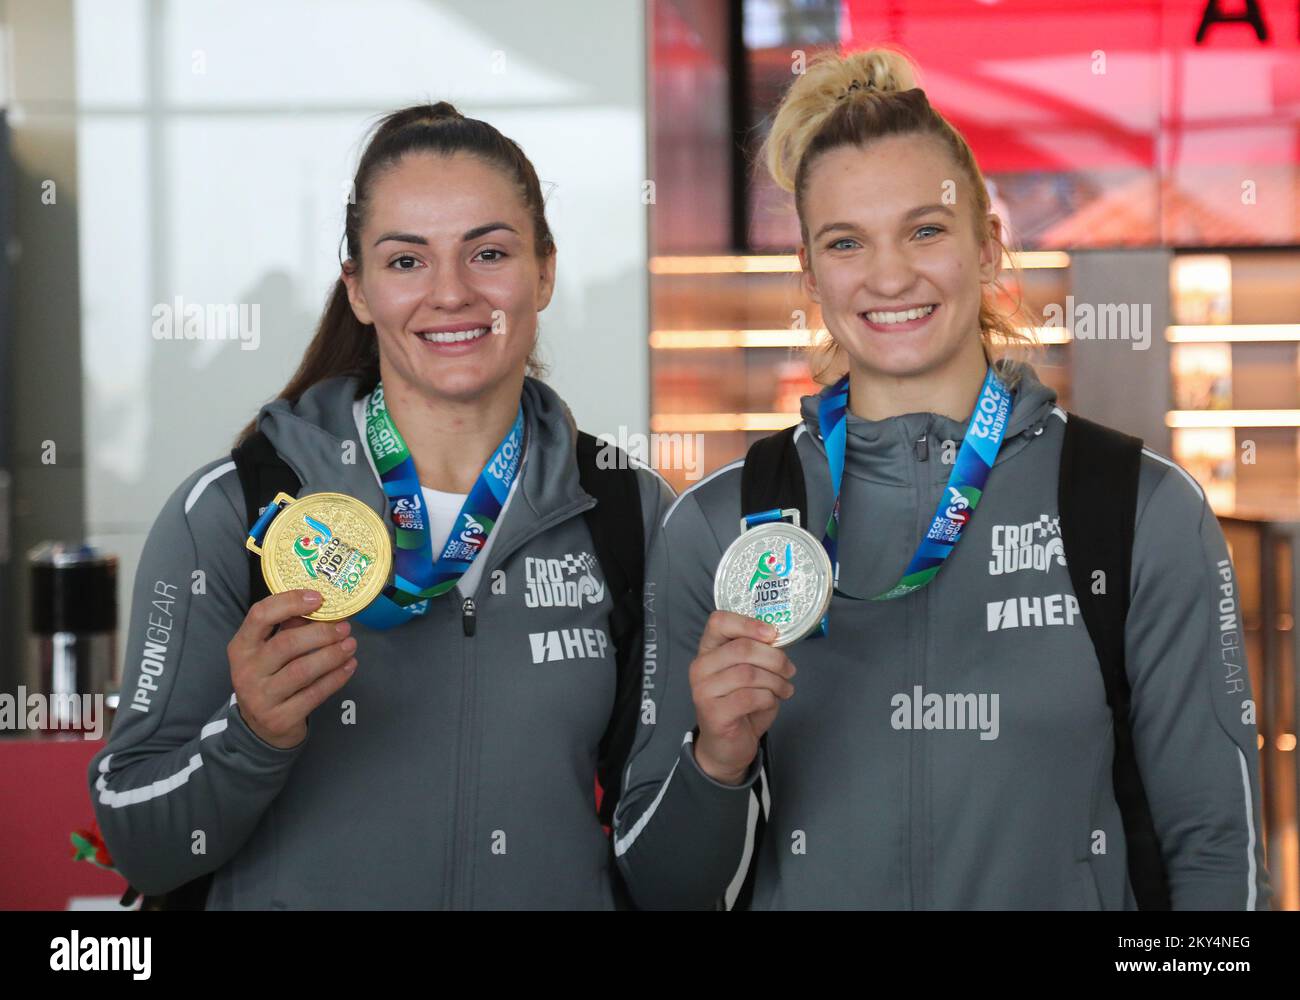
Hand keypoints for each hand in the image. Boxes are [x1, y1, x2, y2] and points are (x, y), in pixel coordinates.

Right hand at [227, 589, 357, 749]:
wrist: (261, 727)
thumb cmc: (270, 677)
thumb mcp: (269, 652)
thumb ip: (289, 628)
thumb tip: (322, 603)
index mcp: (241, 646)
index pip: (260, 615)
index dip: (290, 602)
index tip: (319, 598)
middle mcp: (246, 671)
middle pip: (287, 644)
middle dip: (321, 633)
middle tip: (345, 627)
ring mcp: (261, 697)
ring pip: (302, 670)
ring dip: (332, 655)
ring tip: (350, 645)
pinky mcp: (280, 718)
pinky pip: (314, 694)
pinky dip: (336, 678)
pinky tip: (349, 666)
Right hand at [689, 611, 795, 784]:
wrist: (728, 746)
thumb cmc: (742, 705)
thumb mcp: (750, 673)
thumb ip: (758, 653)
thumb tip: (778, 638)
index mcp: (708, 650)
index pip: (719, 622)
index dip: (748, 623)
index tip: (772, 634)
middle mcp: (700, 667)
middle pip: (742, 648)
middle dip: (774, 658)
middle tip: (789, 670)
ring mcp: (703, 691)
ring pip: (749, 674)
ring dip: (775, 681)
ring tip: (785, 689)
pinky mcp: (713, 713)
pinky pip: (750, 697)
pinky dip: (769, 698)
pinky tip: (773, 702)